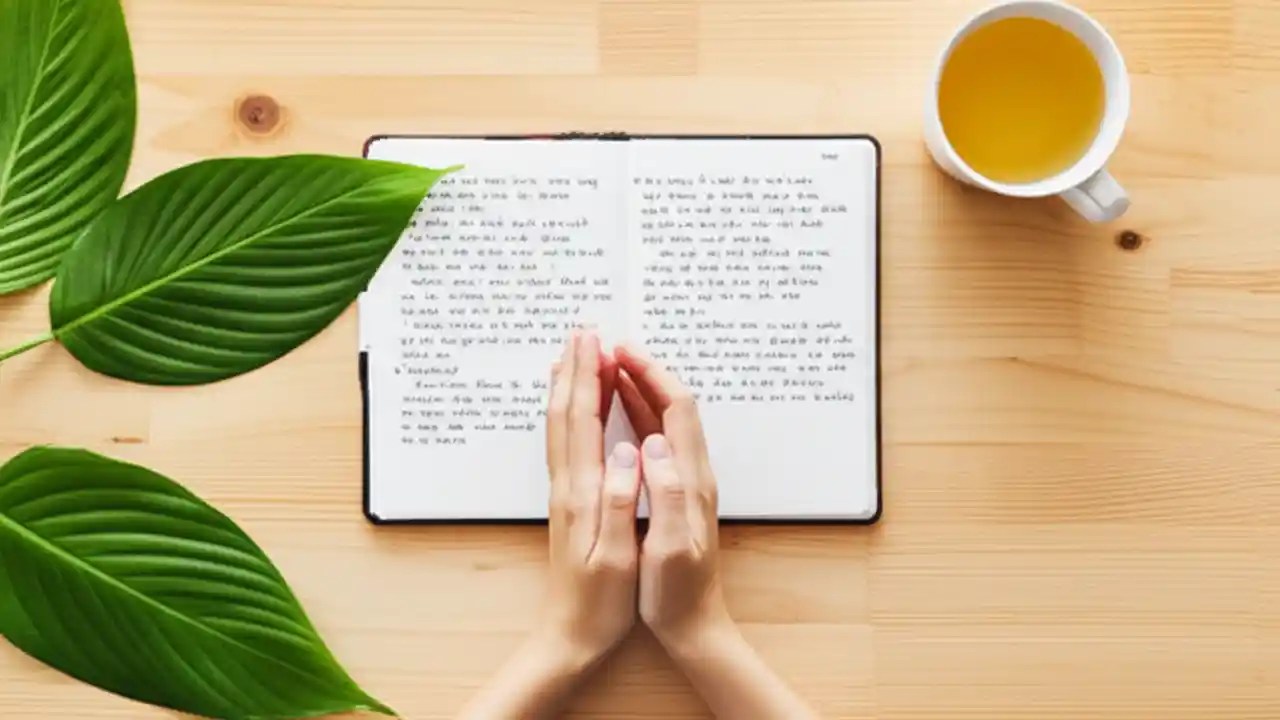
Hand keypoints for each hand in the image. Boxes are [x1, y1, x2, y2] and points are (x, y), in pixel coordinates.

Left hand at [457, 330, 638, 719]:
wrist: (567, 637)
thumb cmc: (598, 603)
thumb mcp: (615, 556)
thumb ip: (620, 502)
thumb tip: (624, 451)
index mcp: (583, 492)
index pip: (582, 420)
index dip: (588, 376)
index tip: (596, 340)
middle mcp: (567, 486)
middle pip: (566, 412)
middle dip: (575, 368)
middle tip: (584, 329)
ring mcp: (564, 494)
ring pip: (560, 426)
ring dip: (568, 386)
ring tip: (577, 354)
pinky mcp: (568, 504)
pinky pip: (565, 444)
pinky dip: (569, 414)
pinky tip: (576, 408)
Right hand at [613, 343, 731, 651]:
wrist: (696, 626)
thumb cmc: (678, 594)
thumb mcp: (672, 548)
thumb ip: (666, 494)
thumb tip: (653, 444)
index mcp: (690, 481)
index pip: (676, 408)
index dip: (650, 374)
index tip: (621, 350)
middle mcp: (690, 472)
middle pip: (669, 403)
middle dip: (639, 368)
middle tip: (606, 343)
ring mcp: (682, 480)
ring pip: (659, 419)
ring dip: (634, 387)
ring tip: (604, 363)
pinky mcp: (671, 492)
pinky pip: (651, 438)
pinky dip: (631, 414)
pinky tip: (612, 410)